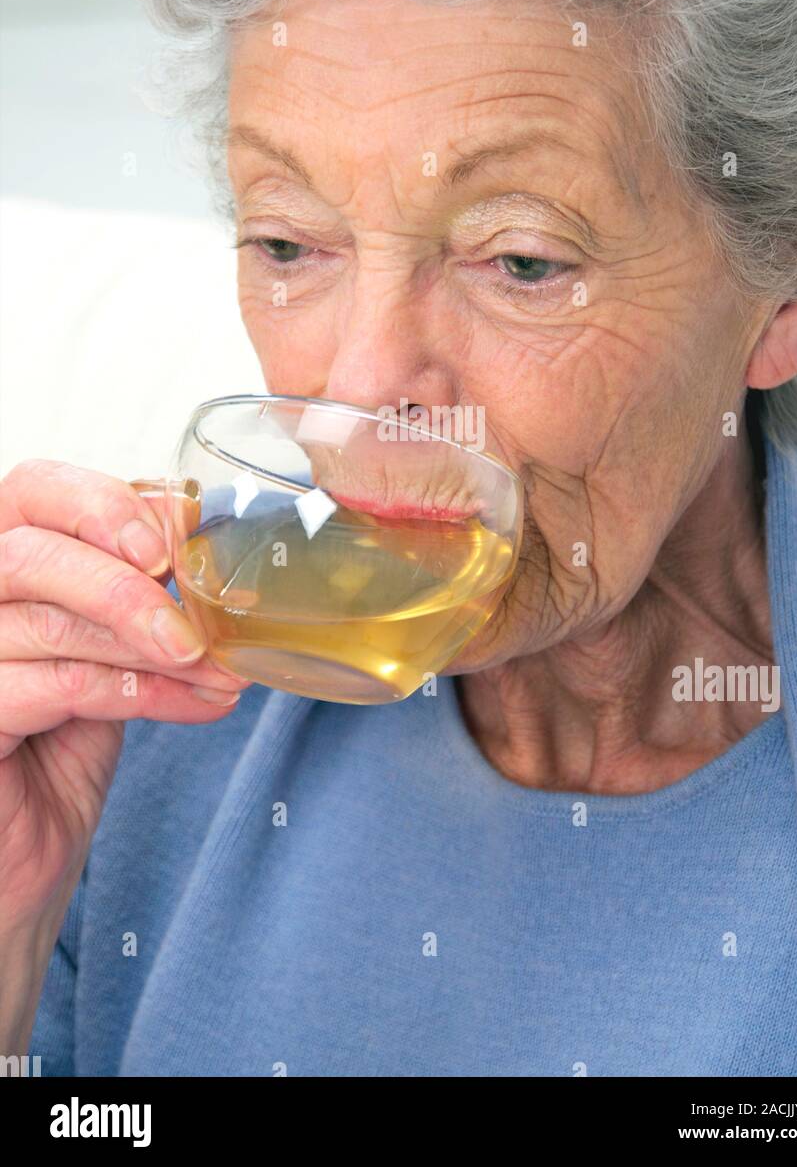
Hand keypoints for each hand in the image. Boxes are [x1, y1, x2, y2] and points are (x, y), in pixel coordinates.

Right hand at [0, 459, 247, 929]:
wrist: (21, 866)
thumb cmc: (61, 749)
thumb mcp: (110, 653)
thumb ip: (140, 592)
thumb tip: (209, 544)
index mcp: (2, 563)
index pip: (35, 489)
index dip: (103, 504)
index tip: (171, 545)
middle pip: (30, 552)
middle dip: (127, 588)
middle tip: (197, 631)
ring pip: (46, 622)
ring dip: (149, 649)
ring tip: (217, 674)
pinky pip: (48, 686)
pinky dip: (133, 691)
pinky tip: (191, 703)